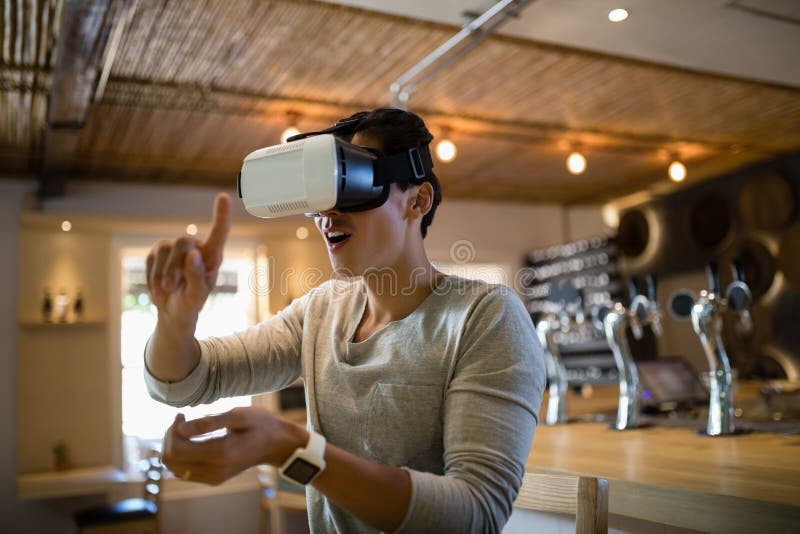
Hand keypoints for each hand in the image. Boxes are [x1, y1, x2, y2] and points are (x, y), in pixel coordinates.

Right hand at [146, 193, 231, 327]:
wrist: (173, 311)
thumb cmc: (191, 303)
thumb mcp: (196, 296)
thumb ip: (196, 277)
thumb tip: (193, 254)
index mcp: (213, 256)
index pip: (219, 233)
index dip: (221, 214)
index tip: (223, 196)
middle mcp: (196, 247)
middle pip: (183, 242)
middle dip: (174, 266)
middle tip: (170, 287)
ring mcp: (175, 248)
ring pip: (164, 249)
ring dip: (162, 274)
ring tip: (166, 292)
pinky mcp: (158, 252)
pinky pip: (150, 258)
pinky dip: (152, 277)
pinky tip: (160, 287)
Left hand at [162, 407, 307, 484]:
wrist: (277, 445)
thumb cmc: (260, 424)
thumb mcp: (238, 415)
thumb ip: (208, 422)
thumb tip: (179, 428)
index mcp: (221, 453)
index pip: (177, 449)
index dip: (171, 430)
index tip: (182, 414)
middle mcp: (215, 471)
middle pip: (170, 460)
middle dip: (169, 438)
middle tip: (182, 419)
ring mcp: (213, 478)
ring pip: (174, 468)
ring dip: (173, 446)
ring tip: (186, 428)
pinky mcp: (213, 479)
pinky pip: (183, 472)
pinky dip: (181, 455)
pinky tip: (191, 439)